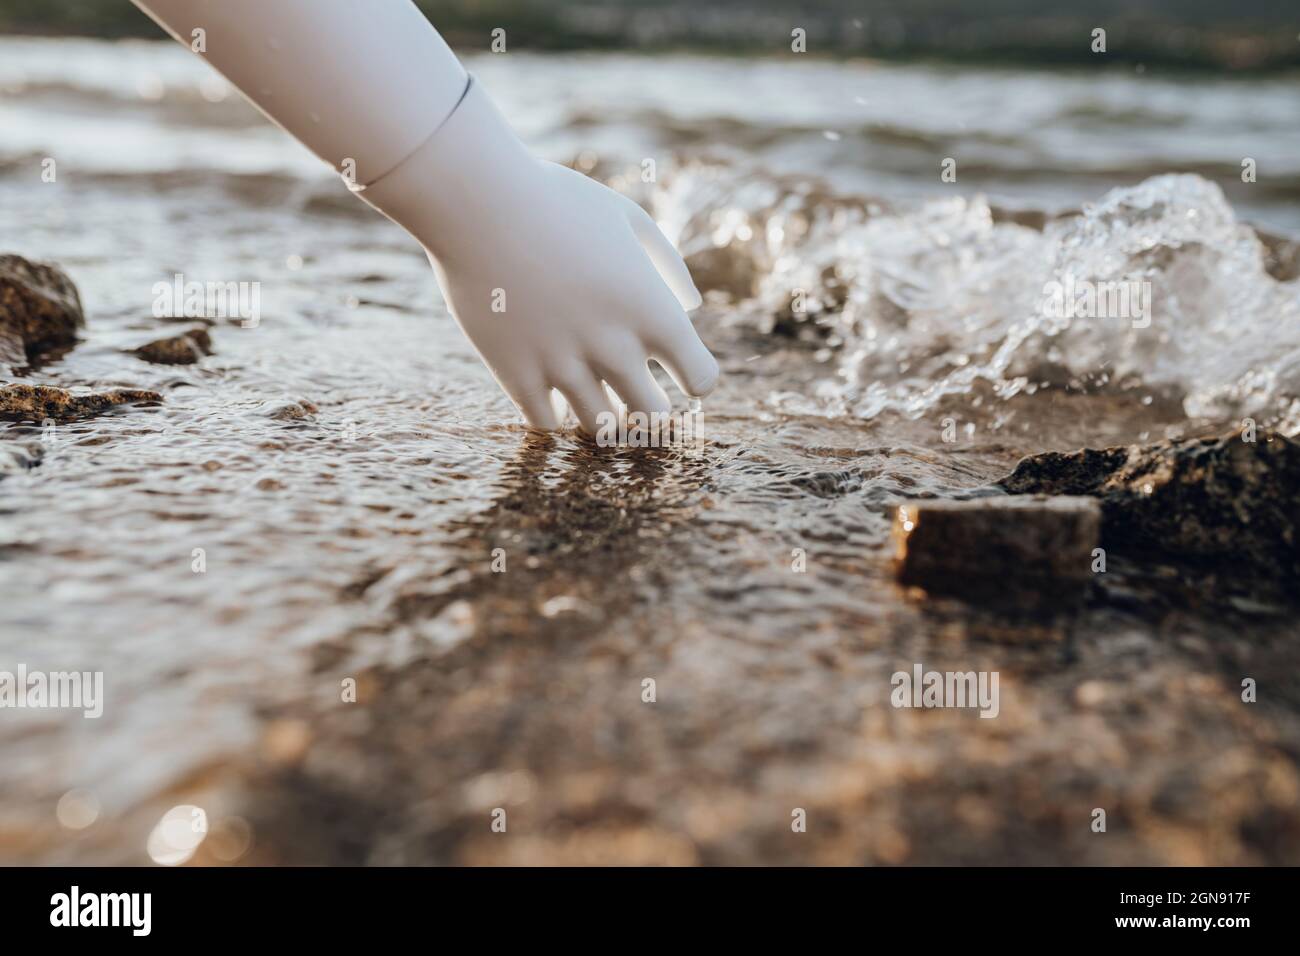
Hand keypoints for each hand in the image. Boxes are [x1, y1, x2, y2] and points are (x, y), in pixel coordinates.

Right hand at [359, 78, 717, 431]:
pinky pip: (548, 425)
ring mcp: (563, 364)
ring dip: (606, 418)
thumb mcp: (625, 217)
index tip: (680, 372)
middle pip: (655, 416)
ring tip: (598, 399)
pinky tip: (553, 397)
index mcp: (652, 310)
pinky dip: (556, 417)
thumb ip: (667, 263)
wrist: (477, 200)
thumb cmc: (555, 199)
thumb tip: (690, 308)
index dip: (694, 379)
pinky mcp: (516, 375)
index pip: (700, 379)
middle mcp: (614, 345)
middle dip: (652, 409)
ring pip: (602, 428)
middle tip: (638, 394)